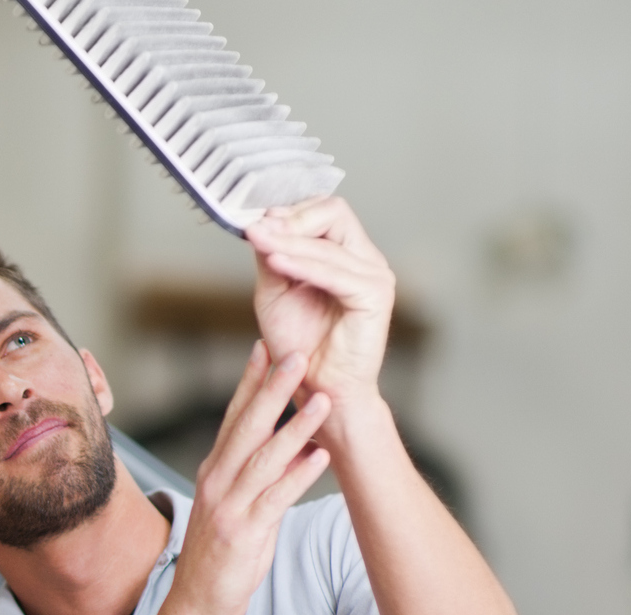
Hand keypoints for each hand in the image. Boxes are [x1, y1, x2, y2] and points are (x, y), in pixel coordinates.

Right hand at [159, 343, 332, 614]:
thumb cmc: (218, 558)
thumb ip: (257, 475)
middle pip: (247, 427)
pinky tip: (319, 457)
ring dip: (296, 426)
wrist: (194, 607)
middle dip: (272, 389)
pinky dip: (297, 476)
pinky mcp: (243, 534)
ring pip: (264, 458)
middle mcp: (217, 483)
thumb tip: (293, 445)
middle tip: (295, 354)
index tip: (266, 347)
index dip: (249, 381)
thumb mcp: (233, 508)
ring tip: (322, 400)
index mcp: (214, 472)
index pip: (232, 417)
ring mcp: (228, 507)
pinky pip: (274, 499)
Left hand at [246, 196, 395, 416]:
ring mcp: (375, 276)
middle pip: (335, 212)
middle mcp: (365, 260)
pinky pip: (335, 272)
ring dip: (288, 240)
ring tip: (257, 240)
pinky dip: (302, 264)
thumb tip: (263, 223)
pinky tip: (275, 261)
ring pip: (329, 242)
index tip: (256, 220)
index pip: (325, 210)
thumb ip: (272, 257)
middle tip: (257, 228)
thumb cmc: (299, 345)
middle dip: (291, 219)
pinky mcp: (375, 296)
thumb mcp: (275, 292)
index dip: (290, 211)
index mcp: (346, 255)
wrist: (317, 389)